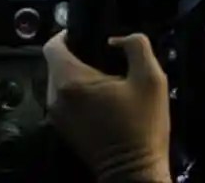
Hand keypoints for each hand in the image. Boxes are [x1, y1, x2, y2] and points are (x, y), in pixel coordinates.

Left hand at [43, 31, 171, 182]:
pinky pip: (62, 98)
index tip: (88, 35)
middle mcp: (55, 96)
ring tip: (103, 77)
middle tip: (103, 58)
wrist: (134, 173)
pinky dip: (75, 92)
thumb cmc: (142, 125)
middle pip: (55, 63)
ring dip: (75, 75)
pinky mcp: (62, 128)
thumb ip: (136, 46)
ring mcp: (56, 115)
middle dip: (75, 55)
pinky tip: (99, 97)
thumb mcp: (152, 79)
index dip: (67, 34)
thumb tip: (116, 39)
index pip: (52, 45)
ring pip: (58, 81)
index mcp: (71, 81)